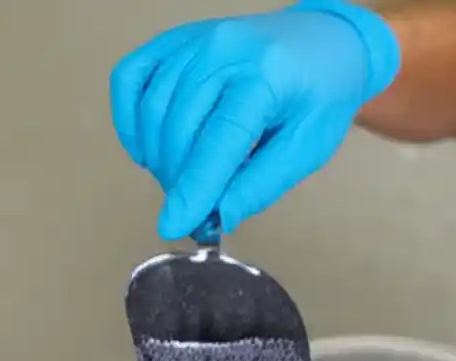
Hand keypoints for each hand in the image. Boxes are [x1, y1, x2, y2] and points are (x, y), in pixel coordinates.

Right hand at [109, 0, 399, 239]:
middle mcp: (223, 50)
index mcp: (265, 77)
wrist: (325, 42)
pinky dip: (131, 119)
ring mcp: (194, 40)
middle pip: (180, 127)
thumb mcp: (307, 147)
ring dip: (158, 158)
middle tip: (195, 211)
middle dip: (179, 180)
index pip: (218, 140)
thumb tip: (219, 216)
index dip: (193, 187)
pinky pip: (131, 77)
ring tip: (182, 183)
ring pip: (153, 108)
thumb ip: (261, 183)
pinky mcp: (174, 39)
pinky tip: (148, 149)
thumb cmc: (321, 95)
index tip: (173, 225)